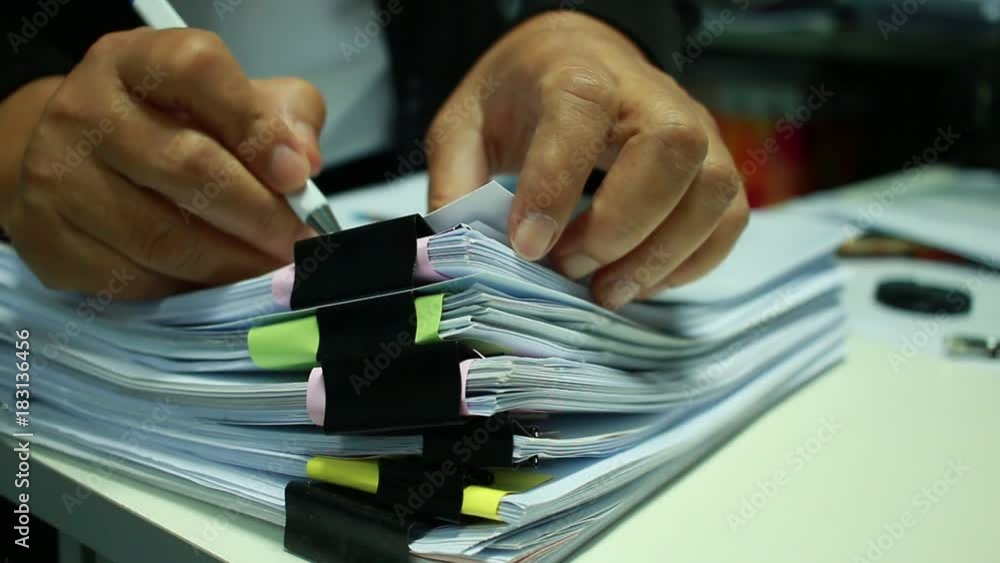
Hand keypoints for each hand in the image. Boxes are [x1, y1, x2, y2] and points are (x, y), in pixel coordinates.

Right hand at [6, 28, 324, 298]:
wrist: (80, 161)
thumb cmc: (172, 128)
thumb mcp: (234, 101)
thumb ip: (283, 117)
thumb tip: (304, 161)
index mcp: (137, 61)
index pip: (199, 74)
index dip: (256, 127)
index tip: (297, 176)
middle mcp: (87, 110)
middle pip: (188, 166)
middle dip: (259, 214)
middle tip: (297, 242)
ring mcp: (59, 175)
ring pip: (162, 237)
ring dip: (231, 263)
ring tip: (270, 270)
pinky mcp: (51, 237)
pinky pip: (134, 278)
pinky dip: (187, 288)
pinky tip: (217, 283)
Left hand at [427, 12, 748, 308]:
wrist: (578, 58)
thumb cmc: (523, 92)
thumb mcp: (466, 123)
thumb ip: (455, 179)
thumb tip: (454, 249)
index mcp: (577, 71)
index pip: (582, 112)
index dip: (556, 184)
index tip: (528, 245)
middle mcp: (649, 94)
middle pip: (670, 151)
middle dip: (619, 228)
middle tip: (567, 267)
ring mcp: (696, 127)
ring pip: (712, 190)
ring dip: (659, 255)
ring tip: (605, 288)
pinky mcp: (715, 164)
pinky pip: (728, 218)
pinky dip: (690, 262)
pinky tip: (640, 280)